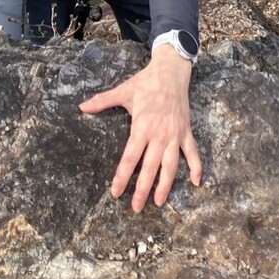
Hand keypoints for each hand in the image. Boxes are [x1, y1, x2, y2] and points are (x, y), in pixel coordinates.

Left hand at [80, 46, 201, 211]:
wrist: (171, 71)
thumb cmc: (146, 82)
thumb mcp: (123, 91)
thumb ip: (102, 101)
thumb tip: (82, 107)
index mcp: (142, 126)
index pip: (130, 157)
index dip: (122, 176)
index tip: (116, 192)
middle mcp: (159, 134)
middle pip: (150, 167)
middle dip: (143, 189)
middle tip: (136, 208)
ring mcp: (174, 134)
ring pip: (170, 165)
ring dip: (165, 185)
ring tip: (159, 202)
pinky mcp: (186, 131)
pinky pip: (192, 152)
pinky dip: (196, 166)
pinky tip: (196, 182)